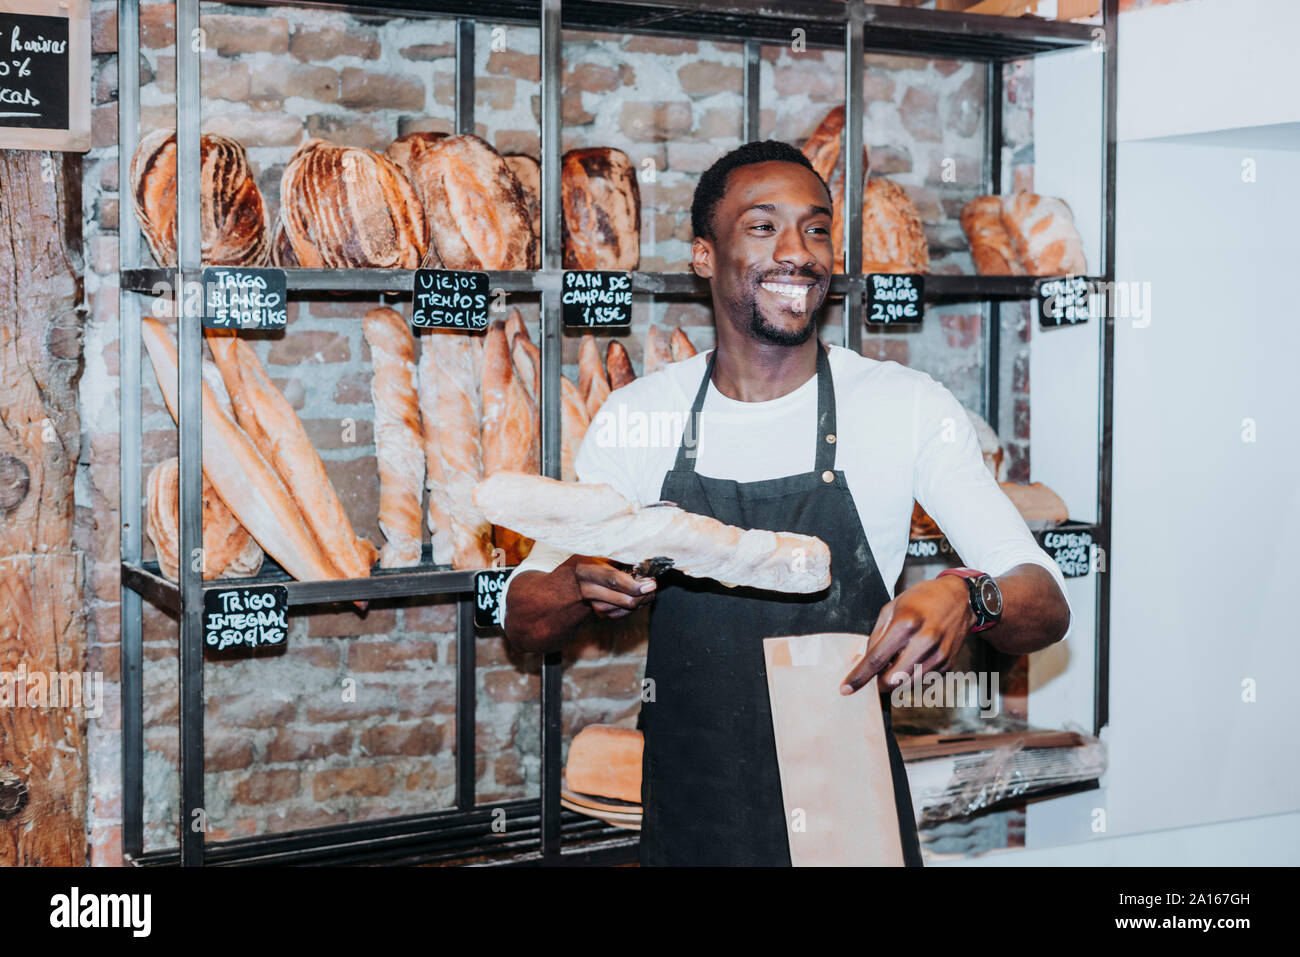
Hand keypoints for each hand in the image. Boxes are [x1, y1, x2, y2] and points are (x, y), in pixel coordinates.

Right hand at [567, 555, 657, 619]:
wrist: (575, 577)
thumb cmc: (592, 559)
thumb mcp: (603, 553)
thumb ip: (621, 557)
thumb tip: (645, 562)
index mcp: (587, 571)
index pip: (614, 581)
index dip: (635, 585)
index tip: (651, 583)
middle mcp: (589, 591)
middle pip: (625, 600)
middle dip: (645, 594)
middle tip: (652, 584)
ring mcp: (595, 605)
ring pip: (627, 609)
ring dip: (642, 600)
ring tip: (646, 588)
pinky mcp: (601, 613)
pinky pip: (624, 614)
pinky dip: (635, 606)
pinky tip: (638, 596)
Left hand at [839, 575, 975, 694]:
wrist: (961, 598)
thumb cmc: (923, 599)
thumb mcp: (892, 607)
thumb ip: (877, 635)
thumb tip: (866, 661)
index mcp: (906, 623)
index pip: (877, 659)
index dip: (859, 677)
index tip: (846, 689)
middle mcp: (925, 641)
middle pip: (892, 679)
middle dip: (878, 683)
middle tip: (874, 675)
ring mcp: (938, 655)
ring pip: (907, 685)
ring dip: (896, 681)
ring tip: (896, 662)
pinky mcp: (948, 664)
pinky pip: (922, 682)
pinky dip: (911, 677)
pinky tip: (912, 661)